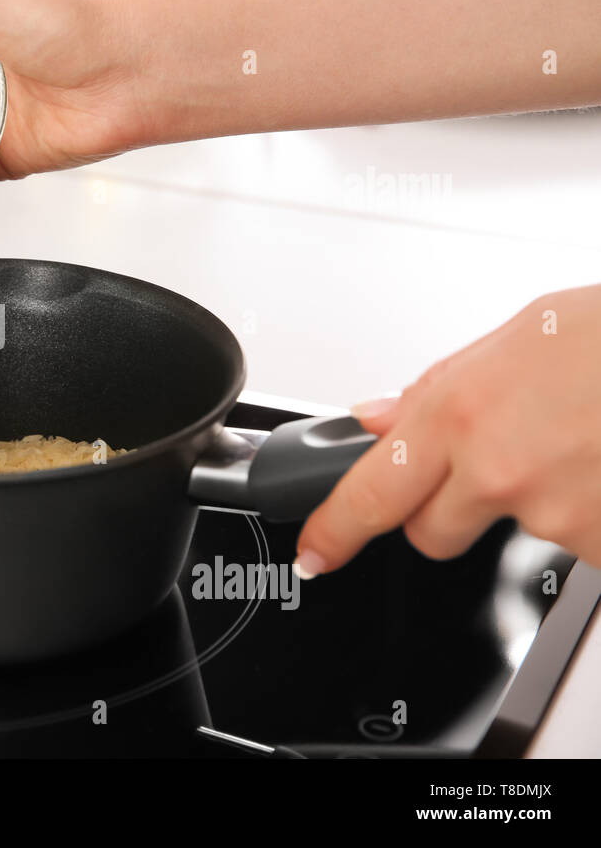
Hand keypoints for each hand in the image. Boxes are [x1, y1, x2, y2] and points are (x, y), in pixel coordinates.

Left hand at [296, 284, 600, 576]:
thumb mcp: (515, 336)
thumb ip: (438, 389)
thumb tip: (379, 420)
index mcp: (458, 411)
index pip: (367, 495)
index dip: (333, 531)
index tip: (315, 551)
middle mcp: (498, 469)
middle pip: (430, 533)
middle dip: (443, 510)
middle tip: (493, 464)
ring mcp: (556, 512)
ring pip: (511, 534)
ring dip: (533, 501)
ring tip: (578, 442)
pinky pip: (579, 543)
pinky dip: (588, 512)